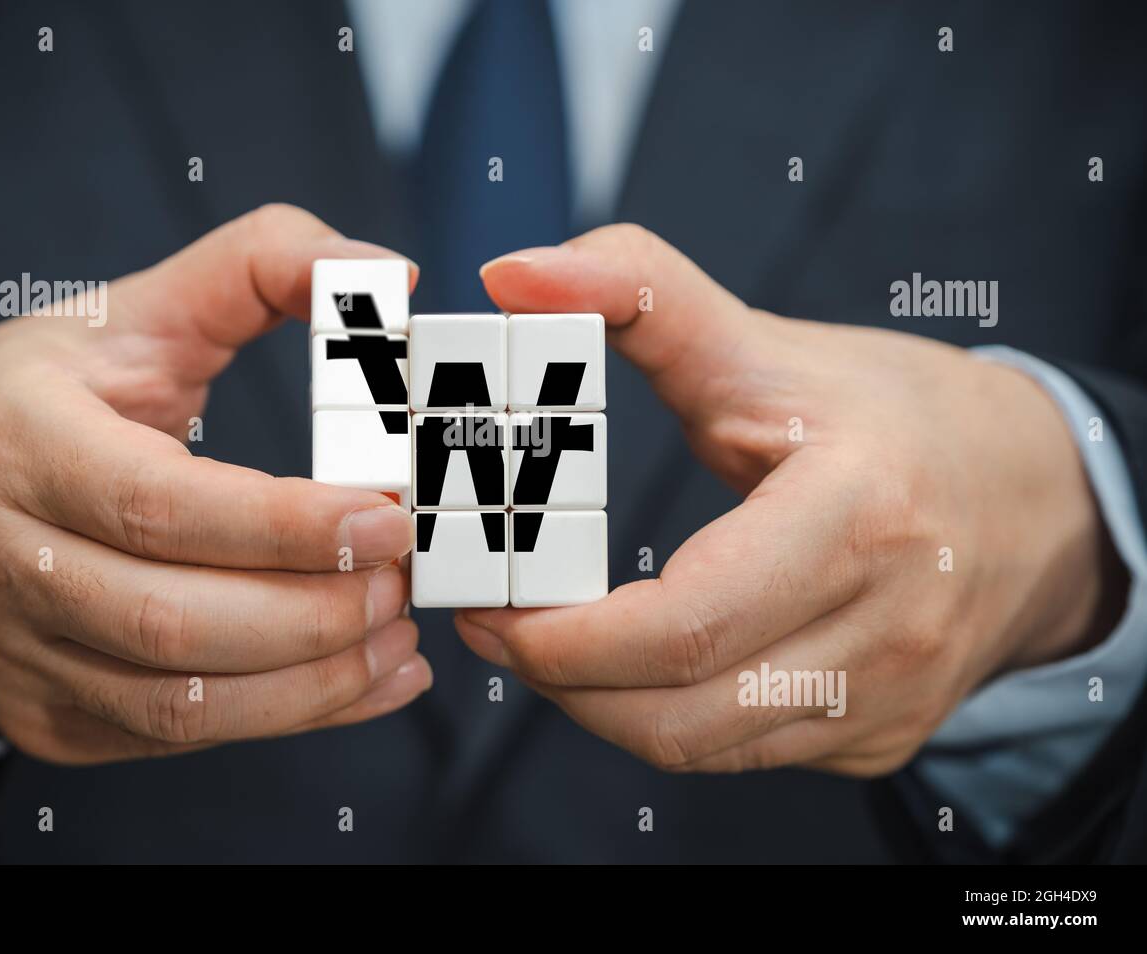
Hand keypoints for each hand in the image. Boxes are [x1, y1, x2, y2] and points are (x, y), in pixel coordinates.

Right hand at [0, 204, 430, 762]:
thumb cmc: (33, 397)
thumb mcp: (129, 310)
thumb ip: (260, 266)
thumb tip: (391, 272)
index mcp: (19, 444)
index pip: (156, 505)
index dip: (282, 524)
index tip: (387, 518)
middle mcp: (3, 560)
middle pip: (171, 621)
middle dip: (312, 613)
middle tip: (402, 580)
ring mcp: (19, 653)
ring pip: (177, 703)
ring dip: (312, 683)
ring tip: (396, 637)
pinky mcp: (47, 715)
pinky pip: (175, 736)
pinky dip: (286, 718)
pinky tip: (361, 680)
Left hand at [457, 224, 1125, 775]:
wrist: (1030, 496)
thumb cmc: (891, 414)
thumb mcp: (770, 343)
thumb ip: (639, 293)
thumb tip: (514, 272)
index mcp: (859, 516)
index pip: (686, 624)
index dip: (566, 640)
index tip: (489, 610)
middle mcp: (888, 627)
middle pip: (680, 712)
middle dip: (561, 682)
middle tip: (495, 629)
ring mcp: (888, 698)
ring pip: (701, 748)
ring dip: (600, 707)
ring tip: (550, 644)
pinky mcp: (878, 736)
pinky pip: (742, 752)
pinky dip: (666, 716)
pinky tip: (635, 663)